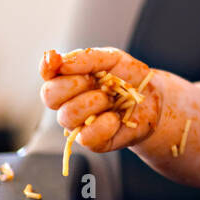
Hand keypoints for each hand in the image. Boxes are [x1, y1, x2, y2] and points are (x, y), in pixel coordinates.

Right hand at [39, 47, 161, 151]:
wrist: (152, 98)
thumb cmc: (128, 78)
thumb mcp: (112, 58)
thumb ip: (86, 57)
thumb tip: (59, 60)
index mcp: (69, 78)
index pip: (47, 73)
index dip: (47, 66)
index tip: (55, 60)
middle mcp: (68, 101)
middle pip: (49, 95)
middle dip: (73, 84)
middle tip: (95, 81)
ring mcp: (78, 123)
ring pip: (66, 116)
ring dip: (93, 103)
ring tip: (111, 99)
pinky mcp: (91, 141)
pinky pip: (86, 137)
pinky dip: (103, 125)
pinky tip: (115, 118)